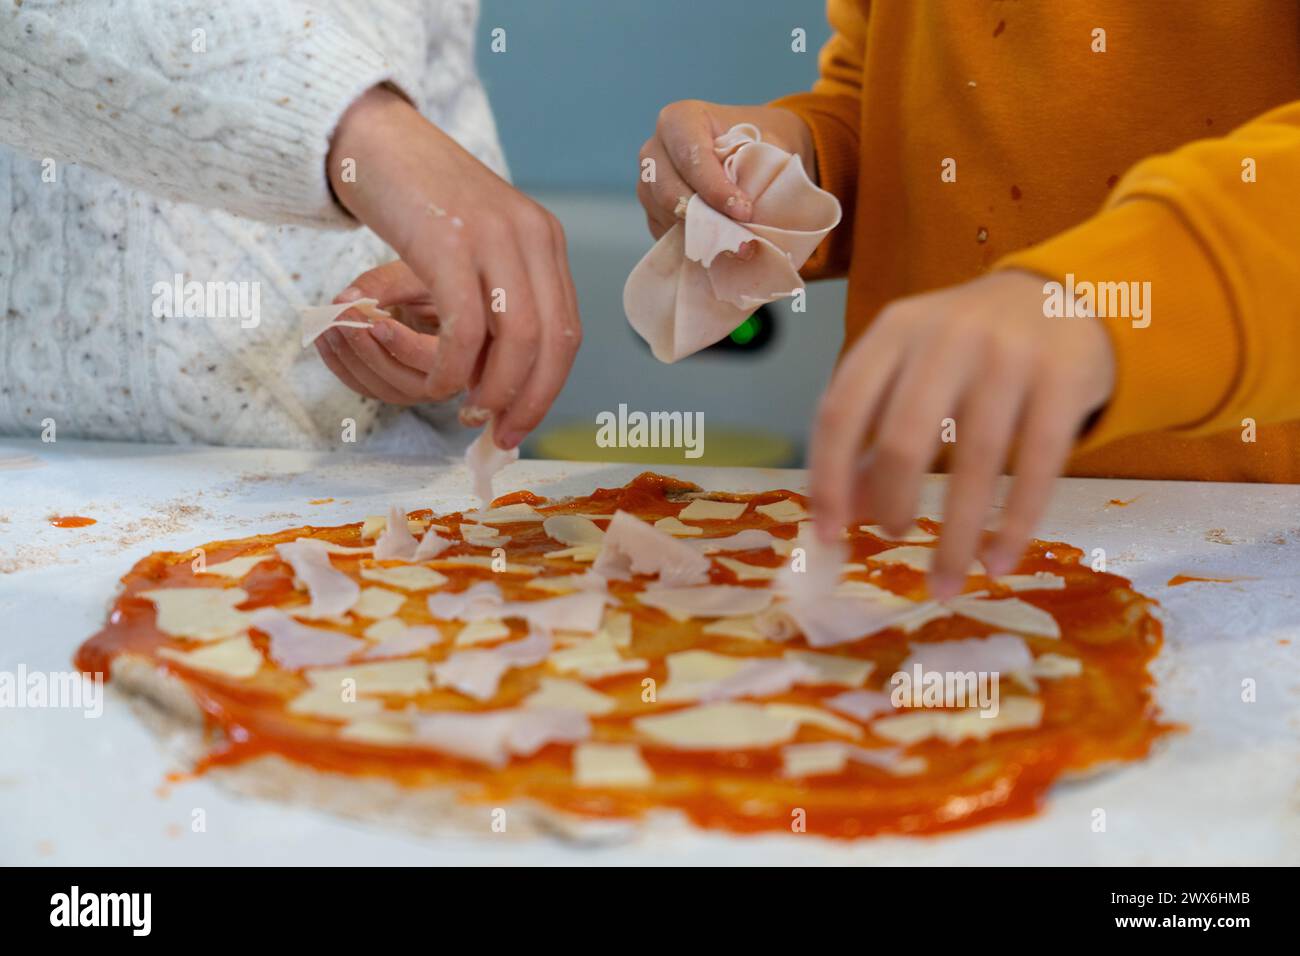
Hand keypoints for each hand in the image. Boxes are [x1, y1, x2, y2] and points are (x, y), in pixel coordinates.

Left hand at [314, 261, 452, 407]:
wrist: (440, 295)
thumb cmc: (436, 279)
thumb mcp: (418, 273)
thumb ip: (386, 284)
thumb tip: (345, 299)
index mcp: (468, 350)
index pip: (438, 361)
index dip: (404, 347)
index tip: (377, 323)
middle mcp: (447, 379)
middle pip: (406, 382)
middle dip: (367, 350)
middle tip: (343, 315)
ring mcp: (420, 389)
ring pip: (381, 388)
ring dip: (348, 358)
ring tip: (329, 322)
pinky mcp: (395, 388)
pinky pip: (364, 387)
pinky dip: (339, 364)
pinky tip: (323, 336)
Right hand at [326, 86, 580, 448]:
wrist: (373, 138)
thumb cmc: (420, 201)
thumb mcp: (478, 242)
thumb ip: (498, 292)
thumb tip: (501, 370)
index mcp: (545, 239)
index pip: (567, 331)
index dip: (547, 388)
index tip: (518, 423)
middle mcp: (532, 236)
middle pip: (552, 342)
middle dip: (528, 400)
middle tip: (497, 433)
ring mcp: (493, 237)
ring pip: (518, 339)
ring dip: (494, 390)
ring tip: (465, 411)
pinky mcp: (449, 242)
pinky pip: (466, 327)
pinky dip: (453, 369)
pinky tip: (435, 383)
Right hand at [637, 100, 814, 239]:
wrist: (751, 148)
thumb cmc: (758, 140)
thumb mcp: (767, 142)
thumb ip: (760, 167)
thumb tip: (753, 209)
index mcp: (680, 120)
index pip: (690, 156)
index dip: (715, 188)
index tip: (744, 211)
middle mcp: (654, 150)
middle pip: (668, 191)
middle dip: (704, 218)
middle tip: (741, 240)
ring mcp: (648, 183)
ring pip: (665, 215)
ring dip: (700, 234)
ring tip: (737, 247)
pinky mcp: (651, 211)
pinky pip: (664, 231)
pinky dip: (693, 242)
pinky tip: (721, 246)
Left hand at [809, 271, 1116, 597]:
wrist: (1062, 299)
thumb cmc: (967, 349)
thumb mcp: (911, 371)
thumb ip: (872, 432)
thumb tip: (843, 513)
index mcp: (893, 331)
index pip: (842, 409)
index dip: (828, 477)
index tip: (828, 534)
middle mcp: (947, 337)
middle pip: (905, 436)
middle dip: (893, 502)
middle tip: (892, 537)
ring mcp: (1010, 355)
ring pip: (975, 461)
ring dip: (955, 534)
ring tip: (943, 581)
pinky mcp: (1065, 379)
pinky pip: (1036, 466)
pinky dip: (1014, 524)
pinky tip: (998, 563)